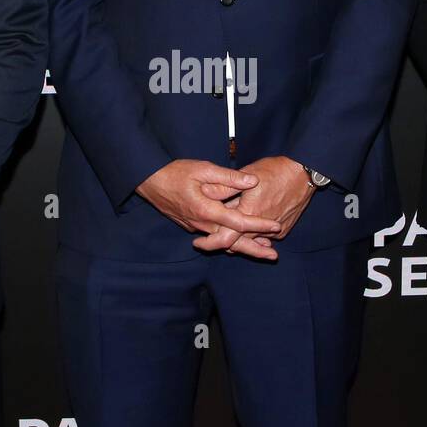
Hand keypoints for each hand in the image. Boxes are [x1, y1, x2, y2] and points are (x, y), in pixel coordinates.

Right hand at [136, 159, 280, 259]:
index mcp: (207, 211)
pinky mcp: (192, 226)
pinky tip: (240, 240)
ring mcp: (196, 227)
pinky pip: (215, 238)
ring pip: (224, 242)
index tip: (276, 226)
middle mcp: (202, 224)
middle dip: (254, 250)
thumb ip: (229, 178)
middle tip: (274, 257)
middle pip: (233, 243)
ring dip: (243, 247)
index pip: (238, 222)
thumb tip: (253, 182)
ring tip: (263, 250)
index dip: (259, 225)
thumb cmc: (176, 173)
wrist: (150, 181)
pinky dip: (230, 241)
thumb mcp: (204, 169)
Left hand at [194, 155, 316, 258]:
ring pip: (250, 241)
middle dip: (220, 243)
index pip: (225, 237)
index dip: (209, 242)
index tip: (197, 243)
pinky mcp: (284, 230)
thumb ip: (226, 188)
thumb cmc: (275, 170)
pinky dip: (254, 235)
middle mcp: (262, 227)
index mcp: (249, 213)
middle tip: (204, 242)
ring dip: (237, 238)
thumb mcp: (247, 175)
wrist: (304, 173)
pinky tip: (246, 230)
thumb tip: (205, 194)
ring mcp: (275, 231)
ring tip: (223, 232)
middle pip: (237, 243)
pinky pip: (264, 238)